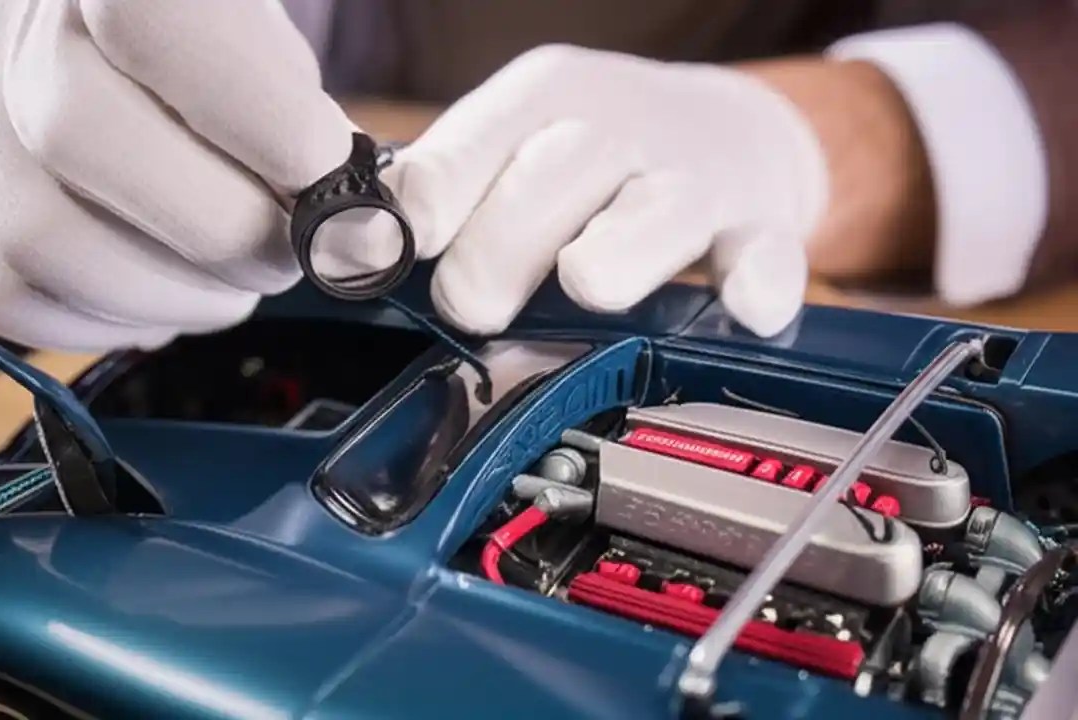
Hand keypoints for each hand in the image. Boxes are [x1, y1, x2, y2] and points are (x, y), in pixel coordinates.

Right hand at [0, 0, 392, 350]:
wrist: (84, 37)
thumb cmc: (207, 41)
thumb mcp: (267, 39)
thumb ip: (301, 112)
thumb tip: (354, 235)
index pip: (156, 24)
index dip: (262, 123)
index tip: (334, 183)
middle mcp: (3, 28)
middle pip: (82, 139)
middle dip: (221, 229)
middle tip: (286, 255)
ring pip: (37, 237)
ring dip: (169, 292)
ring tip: (233, 286)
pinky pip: (6, 296)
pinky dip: (107, 322)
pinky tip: (164, 298)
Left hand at [386, 45, 830, 336]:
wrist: (726, 132)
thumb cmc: (593, 153)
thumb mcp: (514, 140)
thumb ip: (444, 187)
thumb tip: (354, 246)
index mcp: (545, 96)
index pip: (468, 148)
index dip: (422, 209)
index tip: (389, 256)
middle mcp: (621, 125)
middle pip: (551, 180)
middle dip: (497, 252)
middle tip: (469, 306)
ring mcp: (697, 177)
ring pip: (655, 214)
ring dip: (612, 254)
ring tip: (584, 282)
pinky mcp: (760, 228)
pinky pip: (766, 257)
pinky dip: (757, 282)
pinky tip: (744, 305)